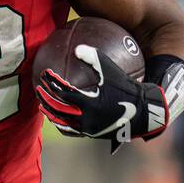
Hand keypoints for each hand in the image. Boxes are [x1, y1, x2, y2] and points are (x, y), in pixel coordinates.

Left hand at [37, 44, 165, 146]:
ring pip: (63, 123)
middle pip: (58, 110)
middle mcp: (87, 119)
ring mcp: (89, 129)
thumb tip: (76, 48)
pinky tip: (59, 118)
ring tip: (43, 106)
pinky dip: (63, 125)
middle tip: (39, 89)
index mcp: (90, 103)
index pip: (63, 93)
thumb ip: (94, 57)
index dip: (52, 83)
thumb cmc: (128, 88)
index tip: (45, 74)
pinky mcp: (93, 134)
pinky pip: (73, 131)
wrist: (144, 112)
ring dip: (51, 114)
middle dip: (46, 99)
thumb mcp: (112, 70)